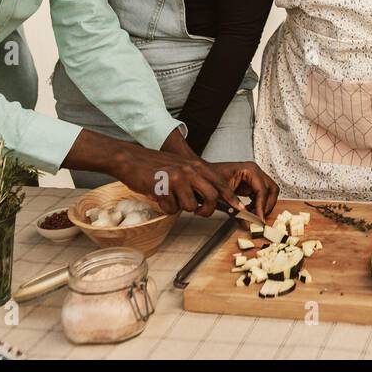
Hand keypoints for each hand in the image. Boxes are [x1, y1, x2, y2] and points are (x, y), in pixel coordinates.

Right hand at [98, 128, 247, 216]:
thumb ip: (197, 180)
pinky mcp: (164, 187)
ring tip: (171, 197)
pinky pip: (172, 209)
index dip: (231, 197)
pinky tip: (160, 197)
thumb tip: (211, 199)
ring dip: (181, 207)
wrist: (132, 160)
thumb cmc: (157, 166)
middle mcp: (190, 170)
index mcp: (197, 166)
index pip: (220, 183)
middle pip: (211, 197)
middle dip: (207, 210)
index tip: (239, 208)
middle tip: (199, 211)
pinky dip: (166, 208)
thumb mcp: (182, 168)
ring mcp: (177, 178)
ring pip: (190, 206)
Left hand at [211, 161, 279, 220]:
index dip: (262, 206)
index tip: (259, 218)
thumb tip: (246, 222)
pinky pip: (261, 196)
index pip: (262, 190)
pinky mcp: (251, 185)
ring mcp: (254, 178)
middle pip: (271, 190)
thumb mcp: (222, 194)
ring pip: (269, 193)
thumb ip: (235, 209)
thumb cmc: (209, 178)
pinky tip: (249, 212)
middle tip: (260, 218)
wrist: (202, 174)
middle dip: (267, 206)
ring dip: (263, 206)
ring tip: (253, 216)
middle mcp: (254, 172)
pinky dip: (257, 206)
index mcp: (249, 170)